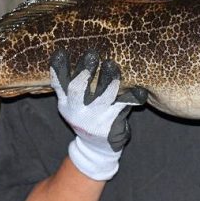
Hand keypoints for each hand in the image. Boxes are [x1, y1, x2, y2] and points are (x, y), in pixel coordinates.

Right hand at [50, 49, 145, 179]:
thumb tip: (84, 54)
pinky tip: (140, 91)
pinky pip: (124, 107)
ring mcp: (95, 118)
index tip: (61, 52)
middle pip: (78, 89)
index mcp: (66, 103)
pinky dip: (133, 97)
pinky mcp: (112, 124)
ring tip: (112, 65)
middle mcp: (78, 111)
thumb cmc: (87, 116)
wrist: (96, 148)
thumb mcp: (73, 105)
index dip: (59, 68)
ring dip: (108, 80)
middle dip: (85, 72)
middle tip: (92, 55)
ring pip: (102, 97)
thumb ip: (75, 85)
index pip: (60, 84)